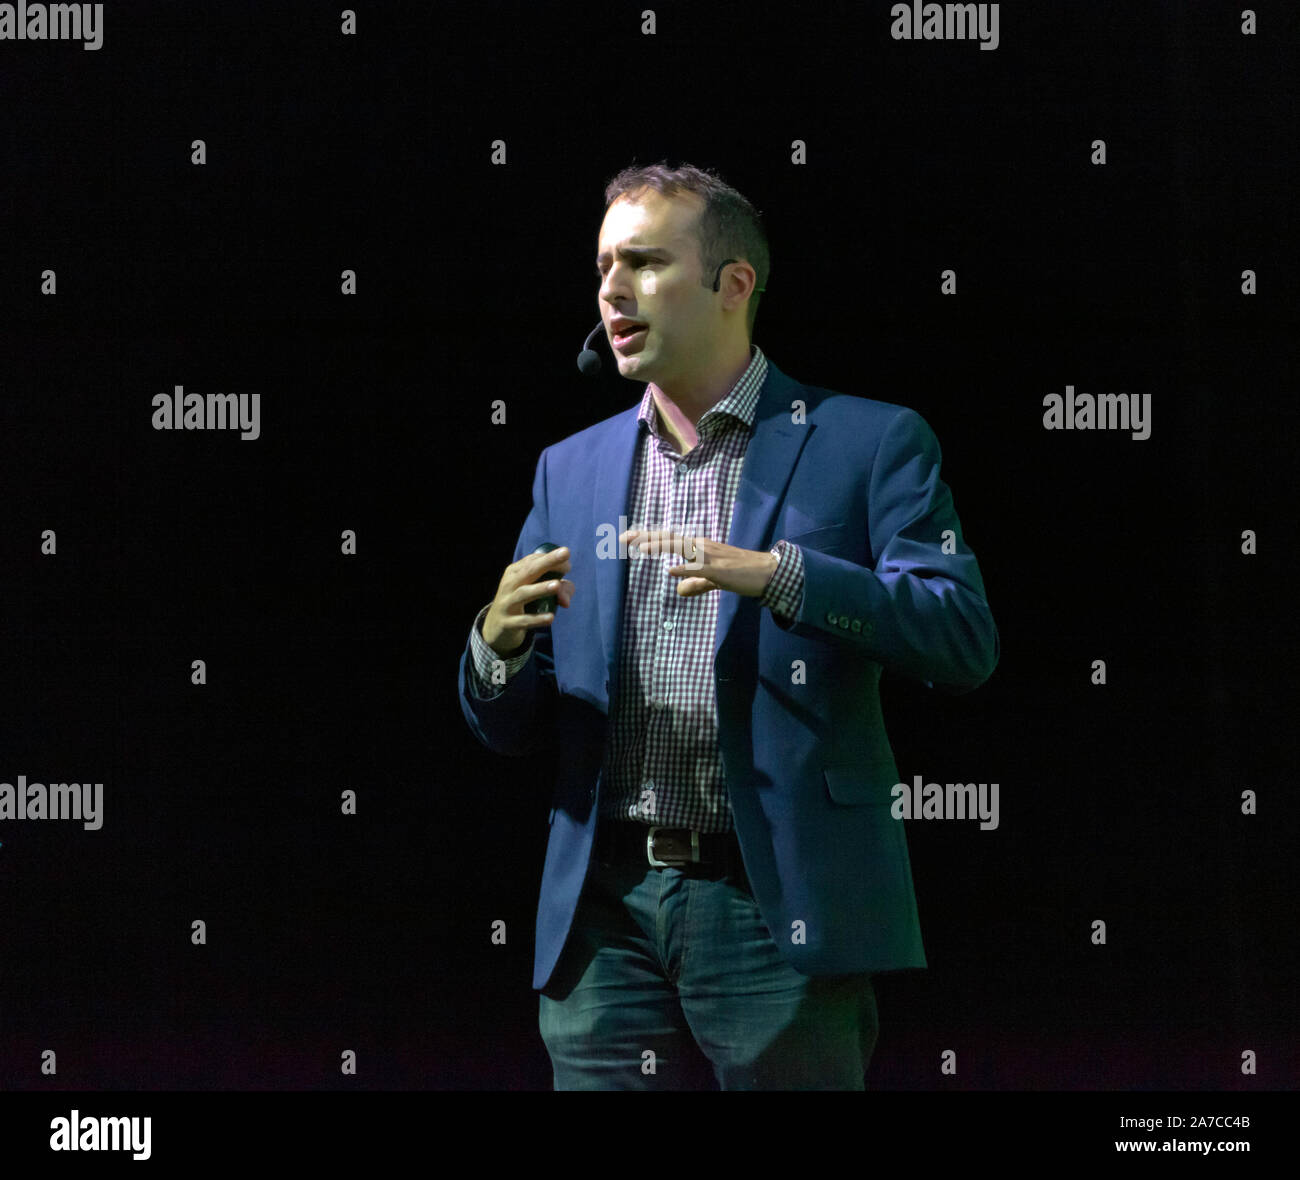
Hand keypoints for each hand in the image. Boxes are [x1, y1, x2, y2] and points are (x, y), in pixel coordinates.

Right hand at [482, 546, 574, 655]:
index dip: (551, 558)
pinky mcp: (507, 623)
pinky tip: (551, 617)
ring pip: (523, 593)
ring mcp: (506, 604)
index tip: (567, 557)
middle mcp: (508, 585)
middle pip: (528, 571)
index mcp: (514, 573)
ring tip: (557, 585)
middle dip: (548, 562)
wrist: (495, 628)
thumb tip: (566, 600)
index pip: (533, 561)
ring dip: (540, 589)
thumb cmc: (522, 604)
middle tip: (565, 553)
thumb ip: (560, 591)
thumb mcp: (536, 593)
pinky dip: (537, 619)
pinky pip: (523, 620)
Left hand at [619, 528, 776, 597]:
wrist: (766, 572)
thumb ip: (696, 584)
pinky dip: (685, 568)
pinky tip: (671, 570)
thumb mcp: (713, 580)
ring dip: (662, 546)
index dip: (648, 538)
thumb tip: (678, 590)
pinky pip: (700, 568)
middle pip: (670, 539)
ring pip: (682, 548)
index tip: (627, 537)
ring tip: (641, 548)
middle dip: (646, 538)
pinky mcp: (720, 570)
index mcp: (698, 548)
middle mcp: (701, 546)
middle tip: (623, 538)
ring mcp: (710, 556)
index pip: (669, 539)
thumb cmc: (740, 574)